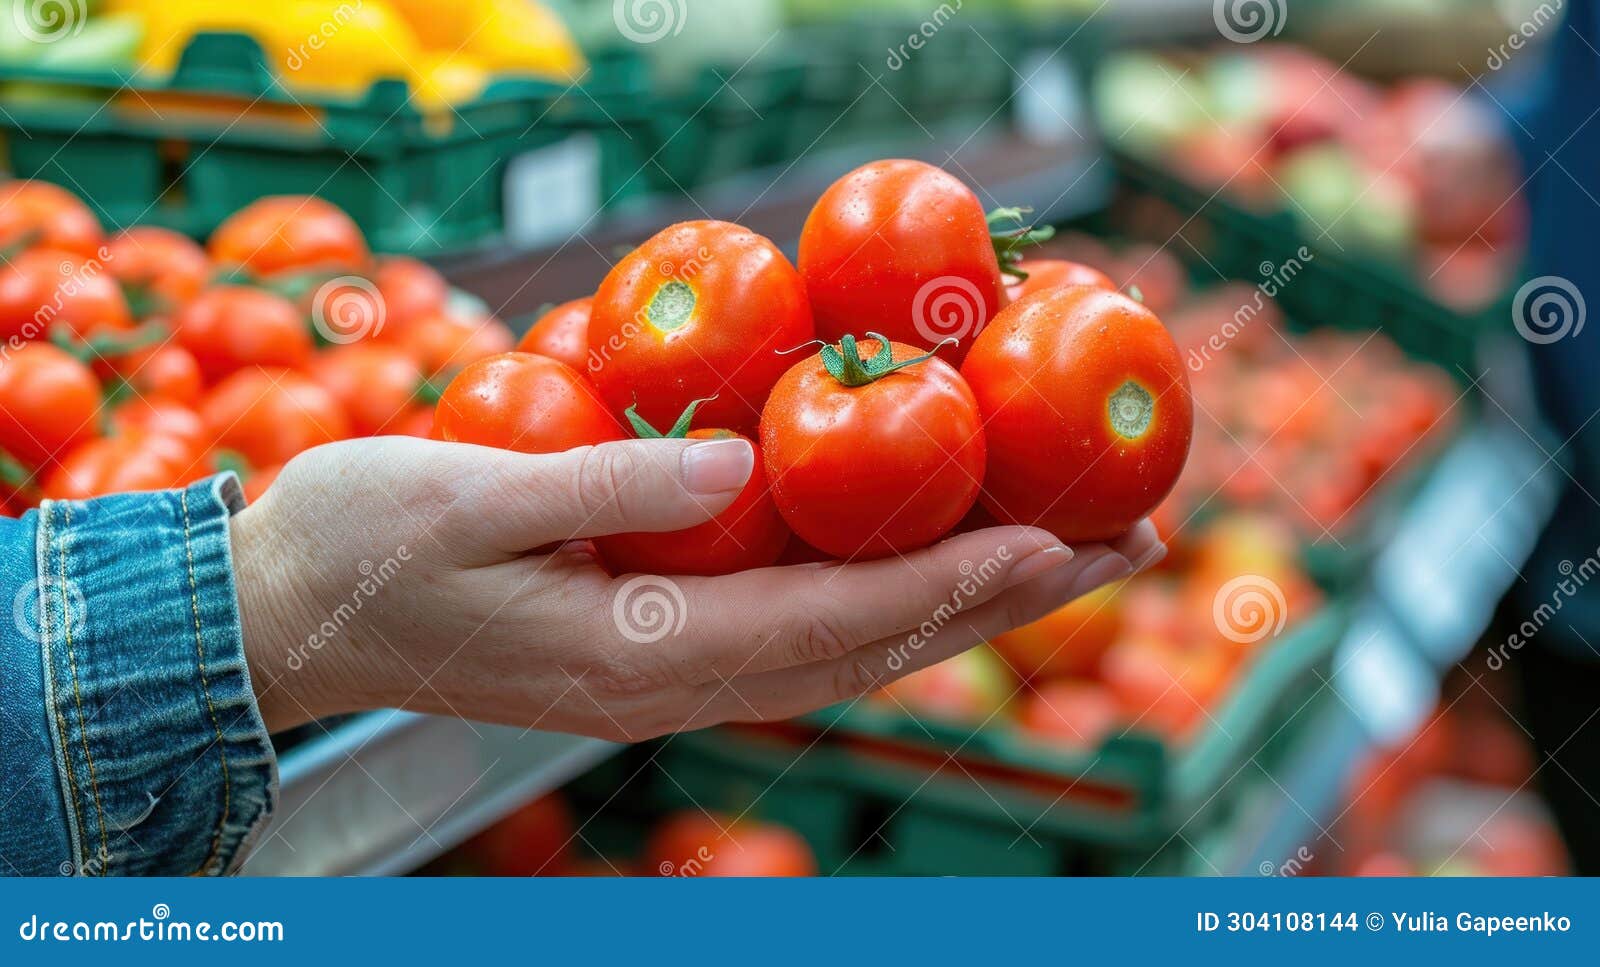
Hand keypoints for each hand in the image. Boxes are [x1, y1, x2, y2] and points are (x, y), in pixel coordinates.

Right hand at [230, 435, 1163, 737]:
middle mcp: (673, 680)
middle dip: (1002, 599)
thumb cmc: (356, 547)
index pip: (830, 623)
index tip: (1055, 541)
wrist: (287, 614)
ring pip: (851, 649)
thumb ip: (608, 478)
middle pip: (872, 648)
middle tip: (1123, 544)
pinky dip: (888, 604)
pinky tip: (937, 567)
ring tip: (1068, 553)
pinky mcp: (654, 644)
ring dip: (967, 605)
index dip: (951, 584)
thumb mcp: (466, 497)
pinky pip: (799, 633)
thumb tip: (736, 461)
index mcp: (637, 652)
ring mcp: (667, 672)